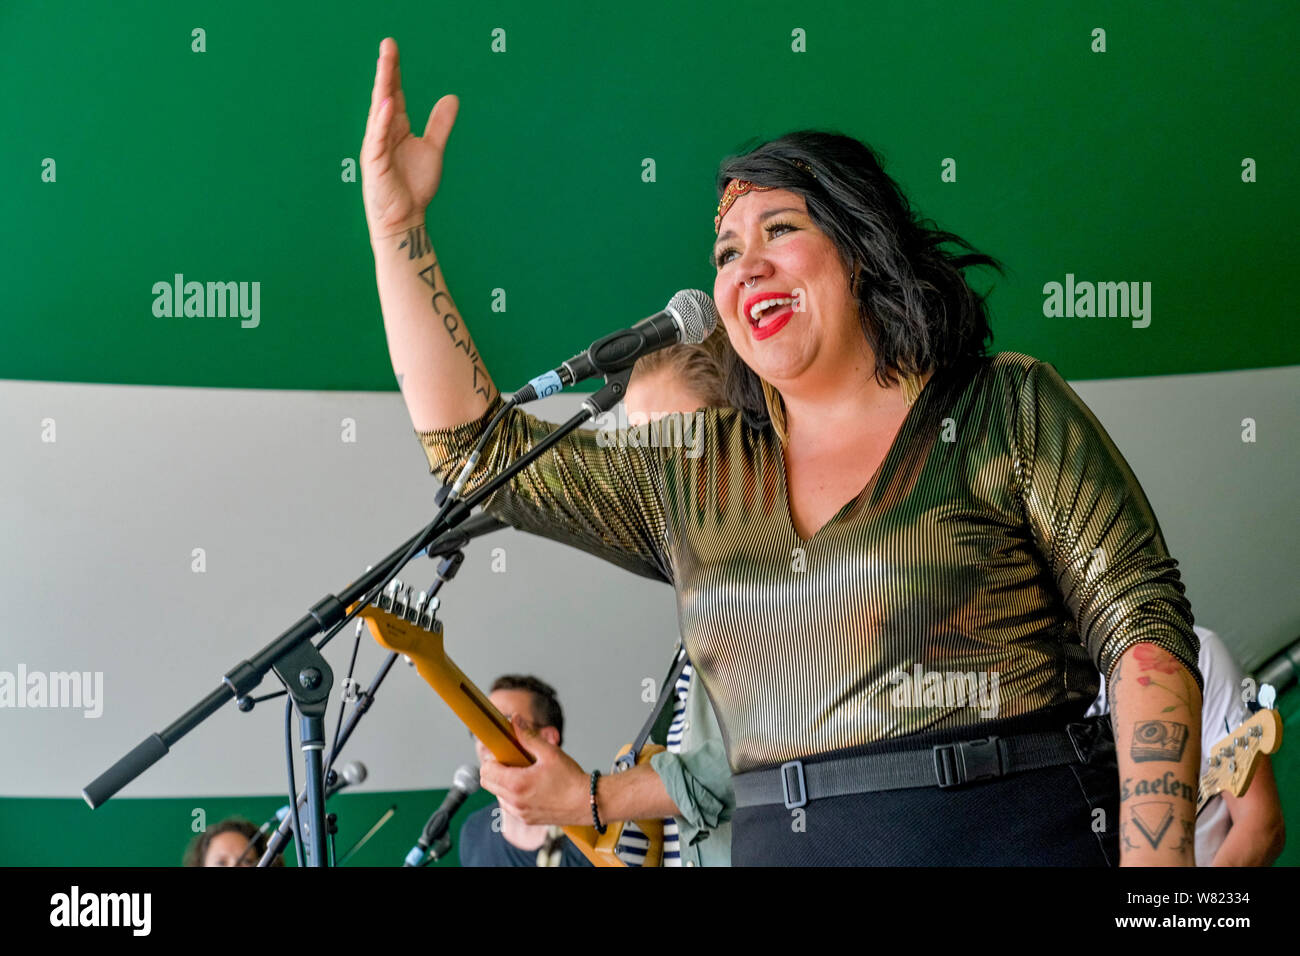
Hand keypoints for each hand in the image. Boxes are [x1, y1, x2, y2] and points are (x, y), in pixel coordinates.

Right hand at [361, 37, 459, 237]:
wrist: (406, 218)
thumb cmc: (414, 186)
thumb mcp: (432, 149)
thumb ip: (439, 124)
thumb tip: (452, 97)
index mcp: (396, 127)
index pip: (395, 93)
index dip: (395, 71)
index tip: (392, 47)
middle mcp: (383, 132)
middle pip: (385, 95)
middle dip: (386, 70)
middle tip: (388, 44)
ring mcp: (376, 146)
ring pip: (379, 111)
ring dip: (382, 87)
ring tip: (386, 63)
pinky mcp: (374, 162)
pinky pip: (377, 137)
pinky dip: (382, 121)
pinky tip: (387, 104)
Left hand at [478, 715, 591, 825]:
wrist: (588, 803)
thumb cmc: (571, 779)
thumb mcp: (550, 753)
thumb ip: (528, 737)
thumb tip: (515, 720)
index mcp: (517, 784)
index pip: (486, 770)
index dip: (491, 758)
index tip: (502, 752)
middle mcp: (515, 802)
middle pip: (487, 783)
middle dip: (495, 770)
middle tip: (512, 760)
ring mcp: (520, 813)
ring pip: (498, 795)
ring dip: (504, 783)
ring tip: (524, 773)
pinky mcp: (527, 819)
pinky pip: (510, 805)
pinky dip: (513, 795)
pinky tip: (530, 786)